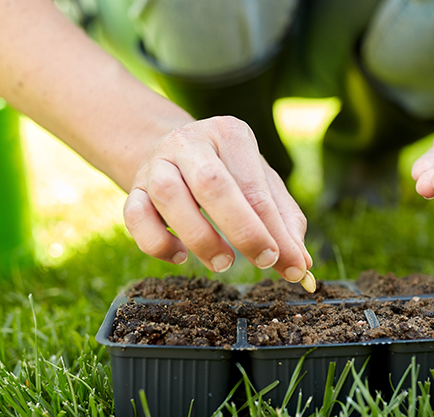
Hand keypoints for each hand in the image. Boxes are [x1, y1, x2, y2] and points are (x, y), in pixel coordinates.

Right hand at [123, 116, 311, 281]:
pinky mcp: (132, 188)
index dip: (275, 230)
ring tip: (223, 262)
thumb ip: (284, 220)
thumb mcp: (261, 182)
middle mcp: (189, 143)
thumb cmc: (227, 171)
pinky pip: (134, 217)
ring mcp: (156, 164)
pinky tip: (180, 255)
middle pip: (212, 184)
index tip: (293, 265)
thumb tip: (301, 264)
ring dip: (200, 237)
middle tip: (263, 261)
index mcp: (229, 134)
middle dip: (243, 229)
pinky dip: (157, 243)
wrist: (169, 148)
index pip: (255, 187)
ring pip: (169, 197)